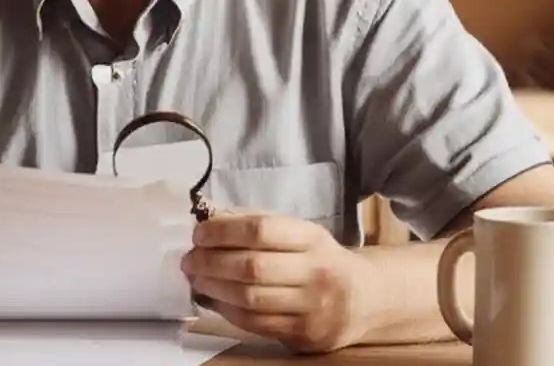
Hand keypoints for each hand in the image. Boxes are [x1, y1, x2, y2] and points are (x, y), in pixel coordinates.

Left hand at [181, 213, 373, 352]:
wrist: (364, 298)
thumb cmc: (318, 259)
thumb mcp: (298, 232)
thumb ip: (257, 223)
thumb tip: (210, 219)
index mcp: (312, 238)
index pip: (261, 230)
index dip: (223, 231)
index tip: (199, 233)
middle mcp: (316, 272)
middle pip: (252, 267)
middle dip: (211, 262)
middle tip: (189, 259)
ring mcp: (313, 306)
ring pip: (251, 299)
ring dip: (214, 288)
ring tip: (196, 278)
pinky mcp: (305, 334)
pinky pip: (256, 324)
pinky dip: (227, 311)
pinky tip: (214, 299)